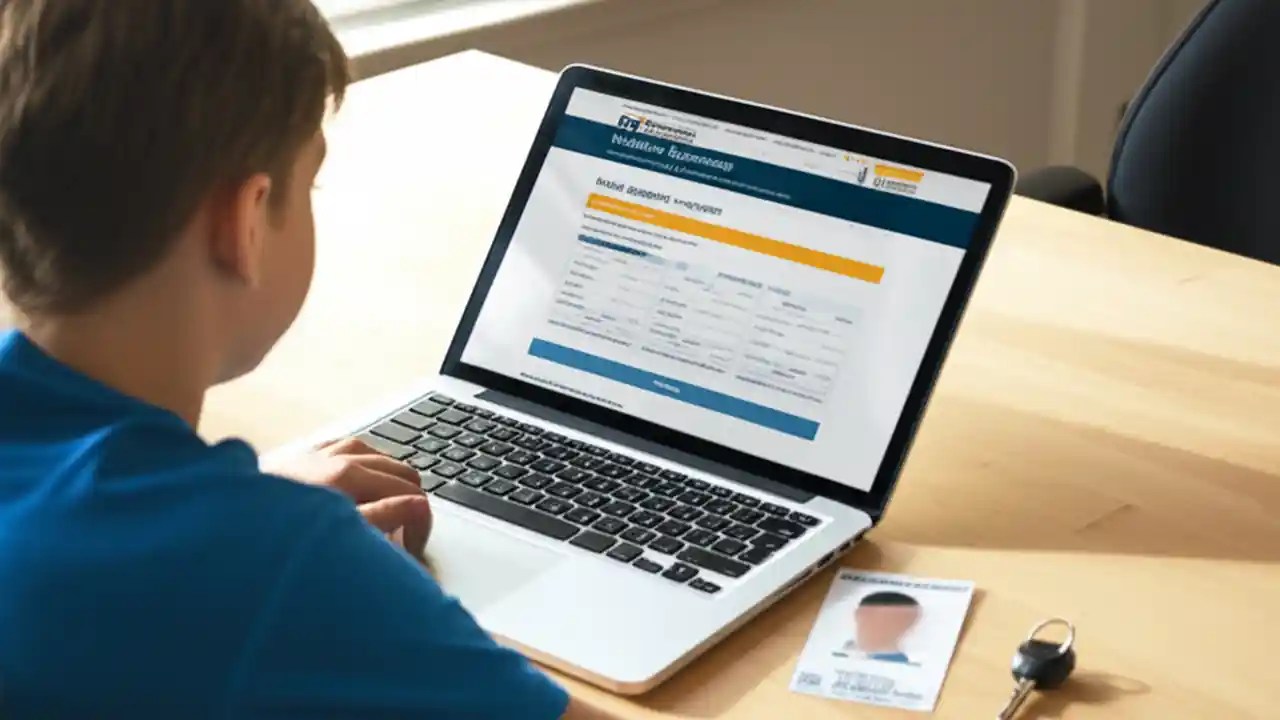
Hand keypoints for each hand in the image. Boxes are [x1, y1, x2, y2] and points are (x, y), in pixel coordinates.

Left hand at [267, 437, 432, 558]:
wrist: (221, 522)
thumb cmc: (276, 533)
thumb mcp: (336, 532)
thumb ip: (382, 518)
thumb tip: (417, 507)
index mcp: (349, 475)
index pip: (412, 496)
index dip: (419, 527)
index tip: (409, 552)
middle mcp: (338, 456)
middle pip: (403, 471)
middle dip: (412, 502)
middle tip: (402, 535)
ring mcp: (322, 452)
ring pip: (380, 455)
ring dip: (391, 481)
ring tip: (390, 509)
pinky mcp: (306, 454)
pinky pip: (351, 447)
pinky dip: (366, 463)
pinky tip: (363, 478)